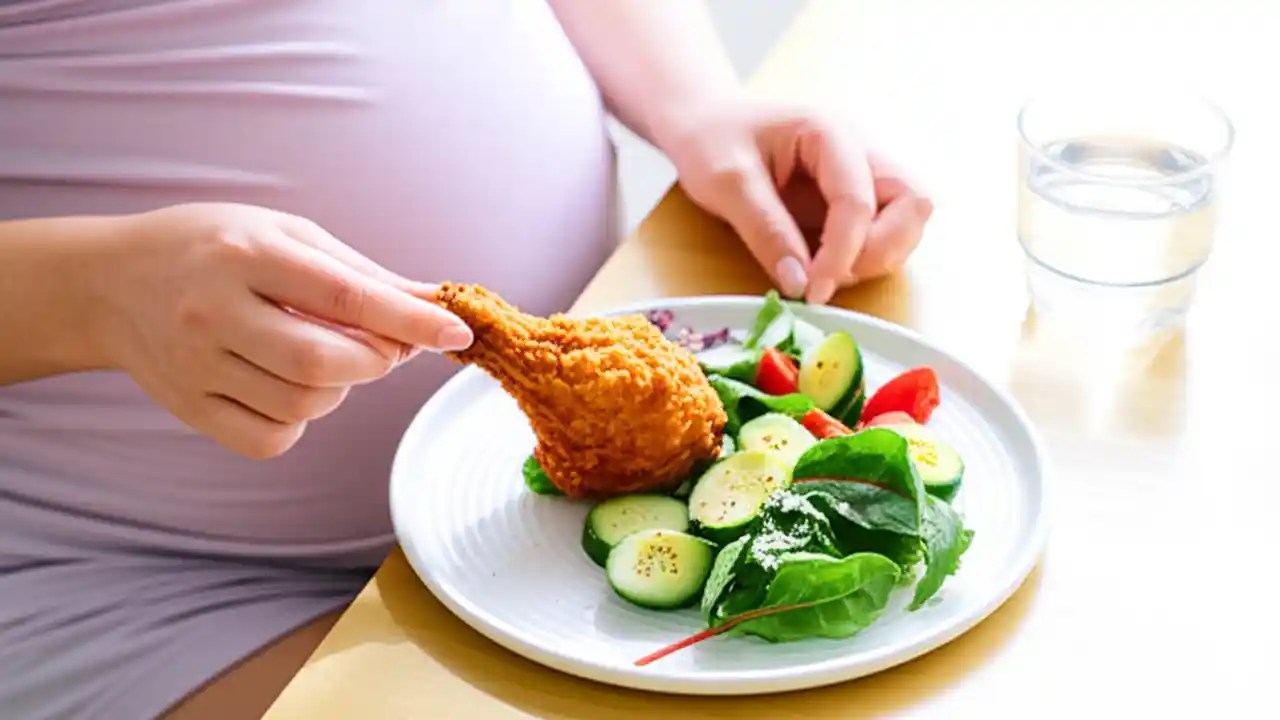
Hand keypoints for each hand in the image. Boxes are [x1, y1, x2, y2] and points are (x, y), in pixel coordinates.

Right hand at [92, 203, 470, 458]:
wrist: (110, 282)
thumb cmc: (214, 247)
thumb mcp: (285, 234)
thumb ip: (360, 272)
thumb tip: (435, 303)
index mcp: (246, 255)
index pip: (345, 296)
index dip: (410, 320)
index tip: (456, 333)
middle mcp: (214, 312)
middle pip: (325, 362)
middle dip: (376, 360)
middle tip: (384, 345)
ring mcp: (196, 366)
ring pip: (305, 404)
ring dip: (339, 386)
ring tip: (320, 352)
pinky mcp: (189, 408)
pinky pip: (273, 438)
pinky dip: (300, 420)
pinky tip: (287, 384)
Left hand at [657, 97, 932, 303]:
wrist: (705, 124)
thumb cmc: (713, 141)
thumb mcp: (725, 182)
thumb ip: (765, 230)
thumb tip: (800, 284)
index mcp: (829, 133)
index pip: (859, 200)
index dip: (842, 253)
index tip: (811, 292)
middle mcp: (859, 151)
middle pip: (913, 203)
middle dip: (880, 251)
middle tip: (830, 280)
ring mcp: (862, 175)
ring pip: (907, 222)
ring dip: (876, 258)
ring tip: (823, 275)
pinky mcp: (854, 200)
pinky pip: (883, 233)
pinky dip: (865, 258)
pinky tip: (824, 267)